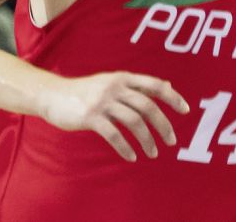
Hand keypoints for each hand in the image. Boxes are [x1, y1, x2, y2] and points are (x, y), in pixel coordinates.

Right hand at [39, 69, 186, 160]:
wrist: (50, 94)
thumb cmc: (83, 91)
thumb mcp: (110, 81)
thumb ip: (136, 85)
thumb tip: (167, 84)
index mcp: (120, 78)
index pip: (154, 85)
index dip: (172, 97)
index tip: (186, 111)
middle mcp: (113, 87)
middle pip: (147, 106)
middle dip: (163, 126)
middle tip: (171, 142)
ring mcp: (101, 101)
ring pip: (134, 122)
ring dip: (147, 141)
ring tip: (152, 153)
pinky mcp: (90, 116)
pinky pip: (114, 135)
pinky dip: (126, 148)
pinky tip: (131, 157)